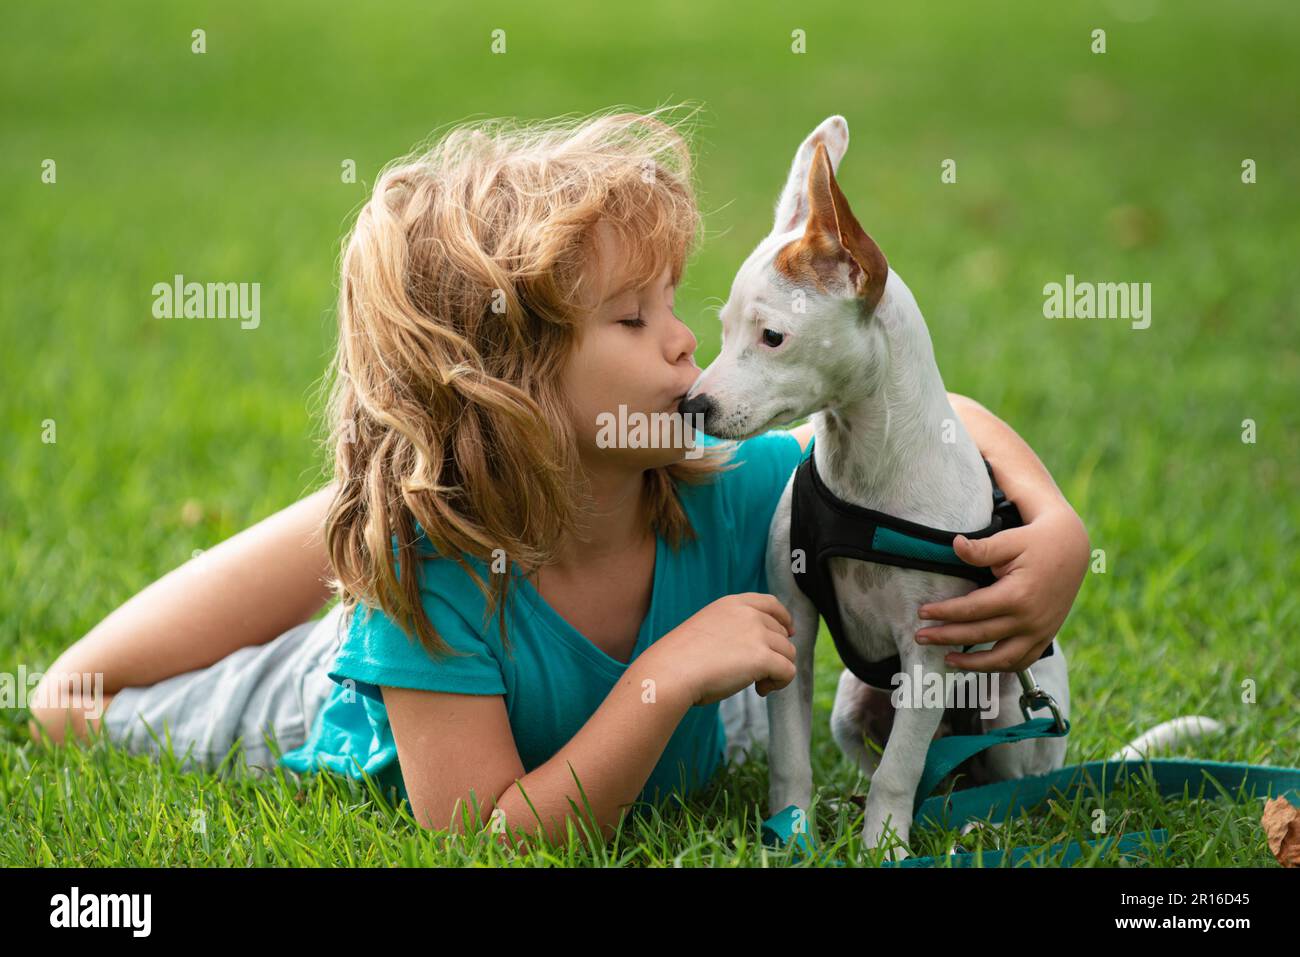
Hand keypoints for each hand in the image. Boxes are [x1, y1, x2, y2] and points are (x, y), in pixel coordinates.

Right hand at [654, 593, 796, 706]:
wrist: (671, 671)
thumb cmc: (681, 659)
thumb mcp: (707, 629)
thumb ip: (732, 630)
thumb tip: (757, 649)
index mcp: (732, 604)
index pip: (771, 603)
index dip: (783, 619)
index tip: (787, 633)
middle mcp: (748, 614)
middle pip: (781, 633)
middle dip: (774, 653)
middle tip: (755, 673)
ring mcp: (757, 634)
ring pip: (788, 653)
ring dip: (776, 671)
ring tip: (756, 684)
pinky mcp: (763, 657)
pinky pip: (788, 671)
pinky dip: (778, 684)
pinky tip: (759, 690)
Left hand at [913, 504, 1089, 671]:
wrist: (1073, 547)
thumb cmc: (1037, 540)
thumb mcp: (1010, 539)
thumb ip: (982, 549)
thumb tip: (955, 544)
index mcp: (1018, 595)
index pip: (971, 610)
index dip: (944, 613)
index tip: (922, 613)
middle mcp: (1030, 619)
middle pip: (979, 636)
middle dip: (946, 638)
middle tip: (920, 638)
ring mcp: (1040, 631)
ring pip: (1002, 659)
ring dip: (972, 664)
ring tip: (947, 660)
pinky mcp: (1046, 635)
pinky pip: (1022, 661)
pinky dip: (1000, 667)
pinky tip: (980, 665)